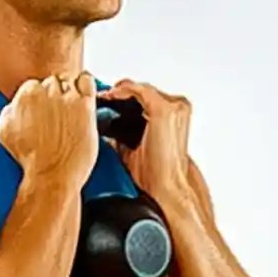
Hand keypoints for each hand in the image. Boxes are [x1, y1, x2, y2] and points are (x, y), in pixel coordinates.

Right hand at [0, 73, 98, 186]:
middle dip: (54, 97)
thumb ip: (10, 111)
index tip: (44, 113)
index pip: (35, 85)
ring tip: (70, 113)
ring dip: (70, 94)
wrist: (51, 175)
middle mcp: (47, 91)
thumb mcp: (4, 132)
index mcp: (26, 94)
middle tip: (57, 116)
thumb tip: (16, 104)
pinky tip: (83, 97)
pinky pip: (87, 81)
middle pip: (53, 83)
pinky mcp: (86, 105)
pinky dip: (85, 85)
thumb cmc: (30, 159)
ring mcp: (68, 97)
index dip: (40, 101)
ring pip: (70, 82)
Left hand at [103, 80, 191, 198]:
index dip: (124, 96)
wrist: (165, 186)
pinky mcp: (164, 110)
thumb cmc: (153, 172)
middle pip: (143, 90)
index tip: (104, 98)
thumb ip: (123, 129)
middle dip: (120, 93)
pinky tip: (108, 96)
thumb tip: (102, 120)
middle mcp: (178, 106)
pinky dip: (121, 91)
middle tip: (100, 96)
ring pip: (140, 89)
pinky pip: (138, 91)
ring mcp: (173, 106)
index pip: (146, 96)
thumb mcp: (133, 145)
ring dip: (119, 91)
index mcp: (175, 113)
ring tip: (101, 96)